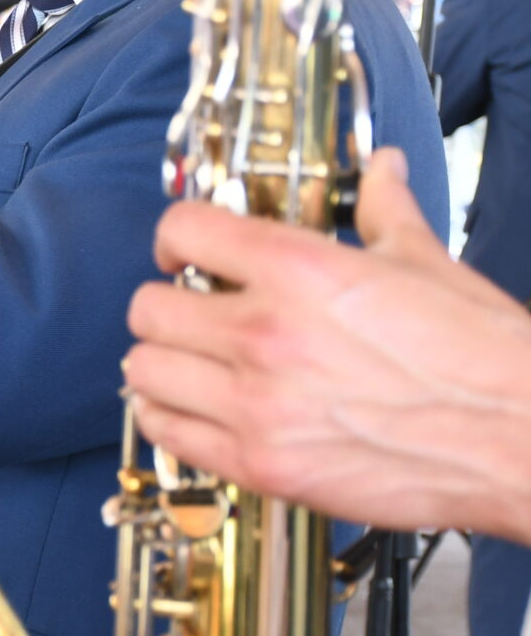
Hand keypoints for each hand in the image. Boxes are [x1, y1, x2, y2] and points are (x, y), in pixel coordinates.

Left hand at [124, 147, 530, 542]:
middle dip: (166, 304)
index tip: (184, 252)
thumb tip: (381, 170)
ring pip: (143, 371)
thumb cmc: (484, 356)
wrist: (523, 439)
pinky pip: (166, 434)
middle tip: (192, 314)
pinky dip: (168, 420)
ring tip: (190, 364)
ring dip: (161, 363)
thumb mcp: (427, 262)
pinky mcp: (261, 465)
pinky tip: (194, 410)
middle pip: (147, 307)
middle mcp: (265, 335)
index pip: (182, 229)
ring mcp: (256, 405)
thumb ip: (384, 210)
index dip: (176, 238)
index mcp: (299, 271)